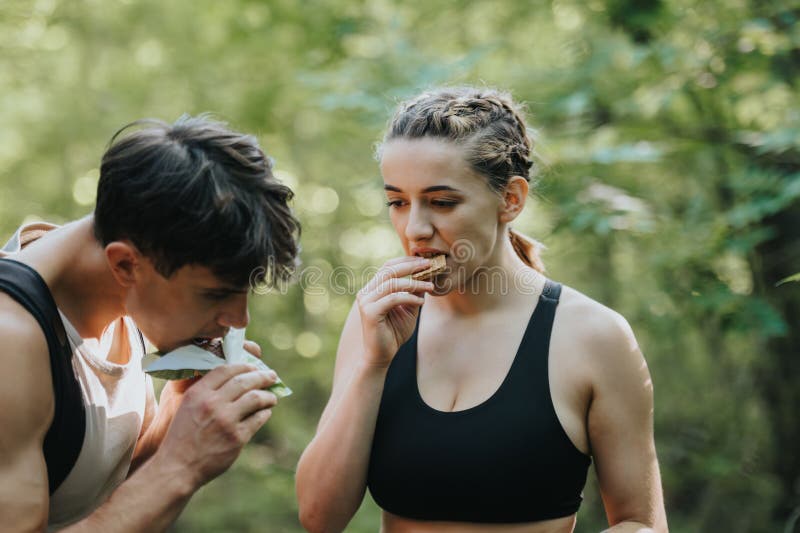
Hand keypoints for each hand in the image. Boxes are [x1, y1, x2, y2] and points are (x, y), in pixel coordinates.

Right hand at [155, 363, 278, 487]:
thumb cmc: (182, 435)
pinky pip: (258, 418)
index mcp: (198, 393)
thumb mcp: (187, 406)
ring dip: (268, 395)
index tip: (253, 366)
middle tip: (272, 376)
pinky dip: (265, 412)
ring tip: (272, 397)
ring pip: (256, 398)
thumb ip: (206, 391)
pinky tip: (265, 412)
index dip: (243, 365)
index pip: (226, 369)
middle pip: (245, 381)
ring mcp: (226, 421)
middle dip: (262, 376)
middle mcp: (212, 404)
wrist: (177, 467)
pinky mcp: (237, 438)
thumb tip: (236, 378)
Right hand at [356, 256, 433, 367]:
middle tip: (429, 265)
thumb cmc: (394, 333)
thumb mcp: (408, 309)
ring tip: (431, 286)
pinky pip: (393, 298)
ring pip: (392, 283)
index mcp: (373, 288)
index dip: (406, 261)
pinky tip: (421, 302)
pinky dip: (409, 297)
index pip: (388, 266)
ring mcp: (366, 301)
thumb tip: (427, 275)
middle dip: (411, 266)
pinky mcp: (369, 312)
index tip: (425, 261)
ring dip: (414, 283)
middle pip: (389, 270)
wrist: (381, 356)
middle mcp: (366, 292)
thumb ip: (414, 293)